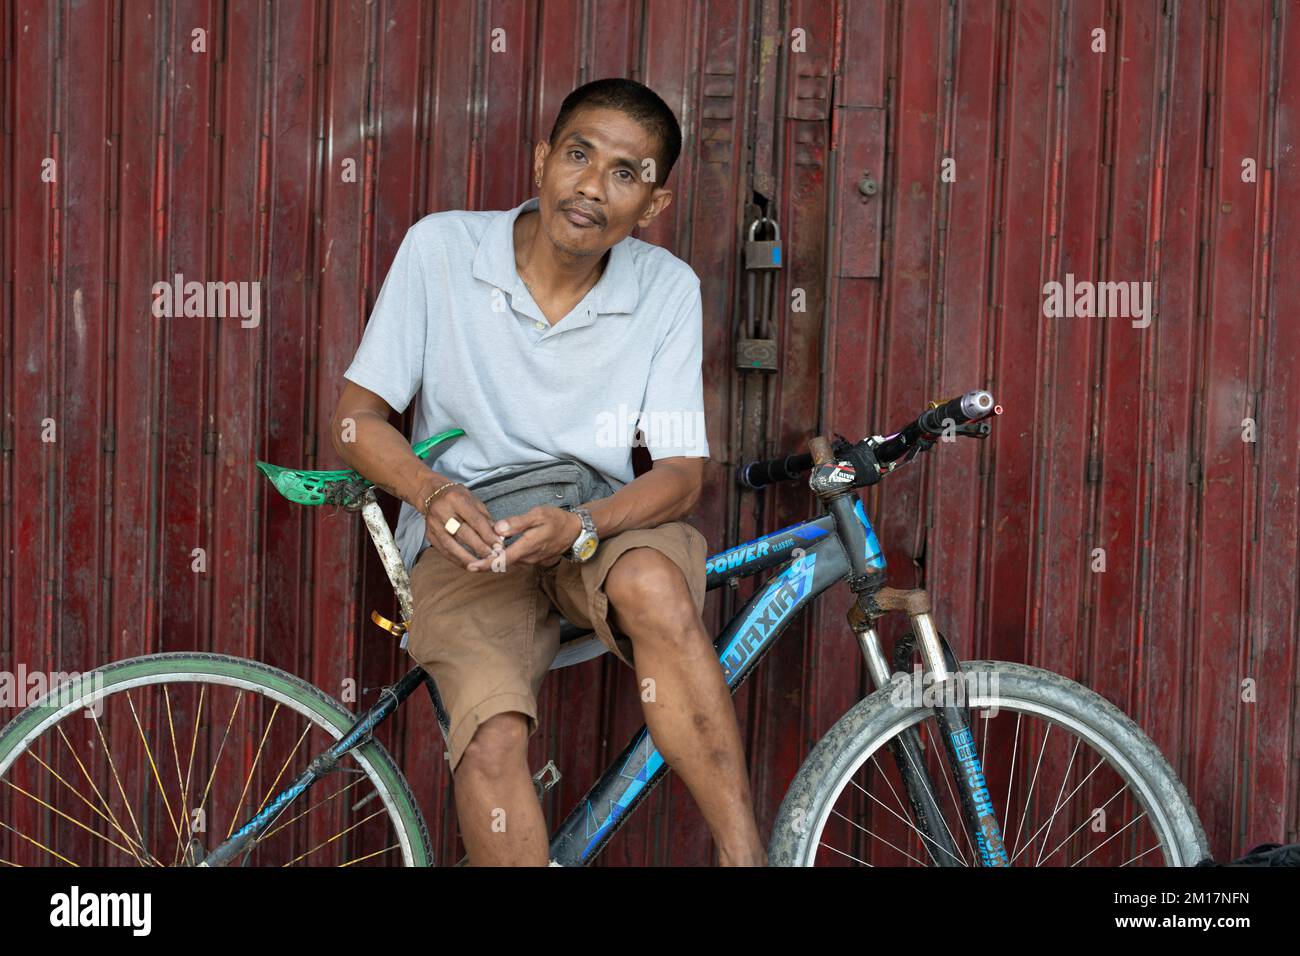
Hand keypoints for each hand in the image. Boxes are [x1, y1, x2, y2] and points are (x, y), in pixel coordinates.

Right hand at [422, 481, 503, 569]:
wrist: (432, 494)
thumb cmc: (458, 498)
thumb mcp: (474, 502)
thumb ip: (486, 519)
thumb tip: (499, 538)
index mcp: (456, 499)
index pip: (475, 520)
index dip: (488, 535)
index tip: (499, 546)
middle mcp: (442, 511)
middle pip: (463, 533)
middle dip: (480, 548)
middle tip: (493, 558)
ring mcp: (433, 524)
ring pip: (451, 545)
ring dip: (468, 558)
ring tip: (482, 565)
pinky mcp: (429, 535)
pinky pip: (444, 551)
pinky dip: (457, 560)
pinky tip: (469, 565)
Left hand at [465, 507, 581, 571]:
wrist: (575, 531)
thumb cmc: (556, 520)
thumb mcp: (538, 515)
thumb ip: (517, 523)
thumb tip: (498, 529)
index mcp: (527, 546)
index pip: (502, 559)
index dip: (486, 564)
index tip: (471, 566)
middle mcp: (528, 558)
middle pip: (502, 563)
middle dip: (487, 559)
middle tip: (469, 554)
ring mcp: (531, 561)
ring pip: (508, 562)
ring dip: (496, 558)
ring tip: (481, 550)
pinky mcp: (532, 560)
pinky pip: (515, 560)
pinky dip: (505, 556)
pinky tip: (498, 548)